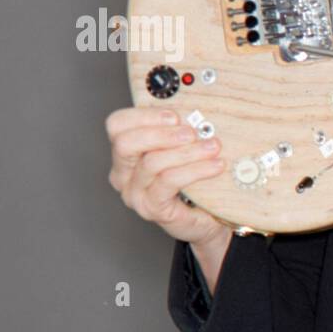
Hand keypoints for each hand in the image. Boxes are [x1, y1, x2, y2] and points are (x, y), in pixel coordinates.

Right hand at [106, 107, 230, 251]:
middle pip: (125, 143)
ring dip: (187, 152)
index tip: (174, 114)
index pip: (117, 125)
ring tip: (213, 147)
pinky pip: (169, 182)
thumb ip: (179, 132)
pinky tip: (215, 166)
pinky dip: (195, 170)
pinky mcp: (152, 208)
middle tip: (191, 132)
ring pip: (153, 163)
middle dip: (161, 133)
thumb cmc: (194, 182)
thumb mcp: (183, 151)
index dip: (144, 116)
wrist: (208, 220)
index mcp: (126, 153)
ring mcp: (135, 193)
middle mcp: (123, 174)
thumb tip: (194, 111)